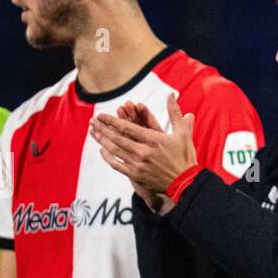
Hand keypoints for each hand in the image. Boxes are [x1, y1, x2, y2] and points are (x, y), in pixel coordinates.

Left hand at [89, 94, 196, 211]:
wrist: (186, 183)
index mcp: (153, 139)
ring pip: (115, 150)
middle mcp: (143, 152)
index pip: (127, 128)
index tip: (100, 115)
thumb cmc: (185, 157)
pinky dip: (108, 157)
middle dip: (102, 129)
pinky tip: (102, 150)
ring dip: (102, 140)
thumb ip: (174, 113)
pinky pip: (117, 165)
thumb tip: (171, 94)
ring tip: (93, 132)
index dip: (111, 121)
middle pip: (117, 138)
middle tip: (91, 121)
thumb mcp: (183, 133)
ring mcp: (138, 164)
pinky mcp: (136, 175)